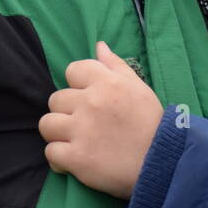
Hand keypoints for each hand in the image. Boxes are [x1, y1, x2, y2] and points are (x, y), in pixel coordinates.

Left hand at [38, 41, 164, 198]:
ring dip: (58, 133)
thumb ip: (116, 65)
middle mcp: (90, 103)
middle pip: (56, 99)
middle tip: (83, 123)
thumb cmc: (151, 123)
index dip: (77, 85)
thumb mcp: (138, 87)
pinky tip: (73, 160)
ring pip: (47, 124)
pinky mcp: (76, 157)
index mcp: (107, 83)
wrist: (161, 162)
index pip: (72, 70)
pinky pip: (50, 152)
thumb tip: (99, 45)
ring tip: (73, 140)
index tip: (88, 99)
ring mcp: (81, 130)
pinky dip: (59, 158)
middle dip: (66, 111)